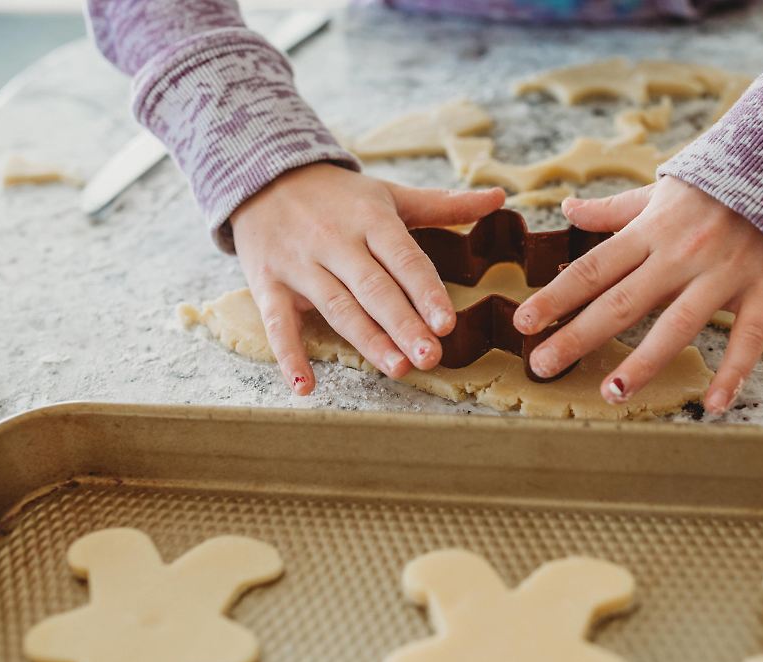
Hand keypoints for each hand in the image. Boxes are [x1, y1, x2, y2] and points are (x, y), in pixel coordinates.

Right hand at [232, 163, 503, 394]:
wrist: (262, 175)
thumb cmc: (338, 195)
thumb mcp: (389, 194)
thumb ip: (444, 205)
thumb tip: (501, 198)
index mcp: (371, 219)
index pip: (404, 258)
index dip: (426, 292)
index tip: (447, 325)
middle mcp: (336, 241)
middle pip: (374, 288)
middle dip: (403, 324)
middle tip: (430, 358)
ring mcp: (300, 263)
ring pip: (337, 307)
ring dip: (366, 340)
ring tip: (396, 368)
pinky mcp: (268, 283)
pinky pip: (277, 323)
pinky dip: (289, 355)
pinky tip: (306, 386)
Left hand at [513, 176, 762, 414]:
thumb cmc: (718, 182)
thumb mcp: (661, 189)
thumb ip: (614, 208)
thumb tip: (566, 208)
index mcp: (652, 230)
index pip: (593, 269)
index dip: (556, 296)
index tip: (523, 323)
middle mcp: (681, 254)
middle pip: (621, 302)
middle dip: (578, 336)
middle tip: (542, 366)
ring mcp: (723, 274)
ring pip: (677, 325)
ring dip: (643, 362)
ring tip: (611, 393)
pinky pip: (747, 338)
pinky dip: (733, 372)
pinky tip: (715, 405)